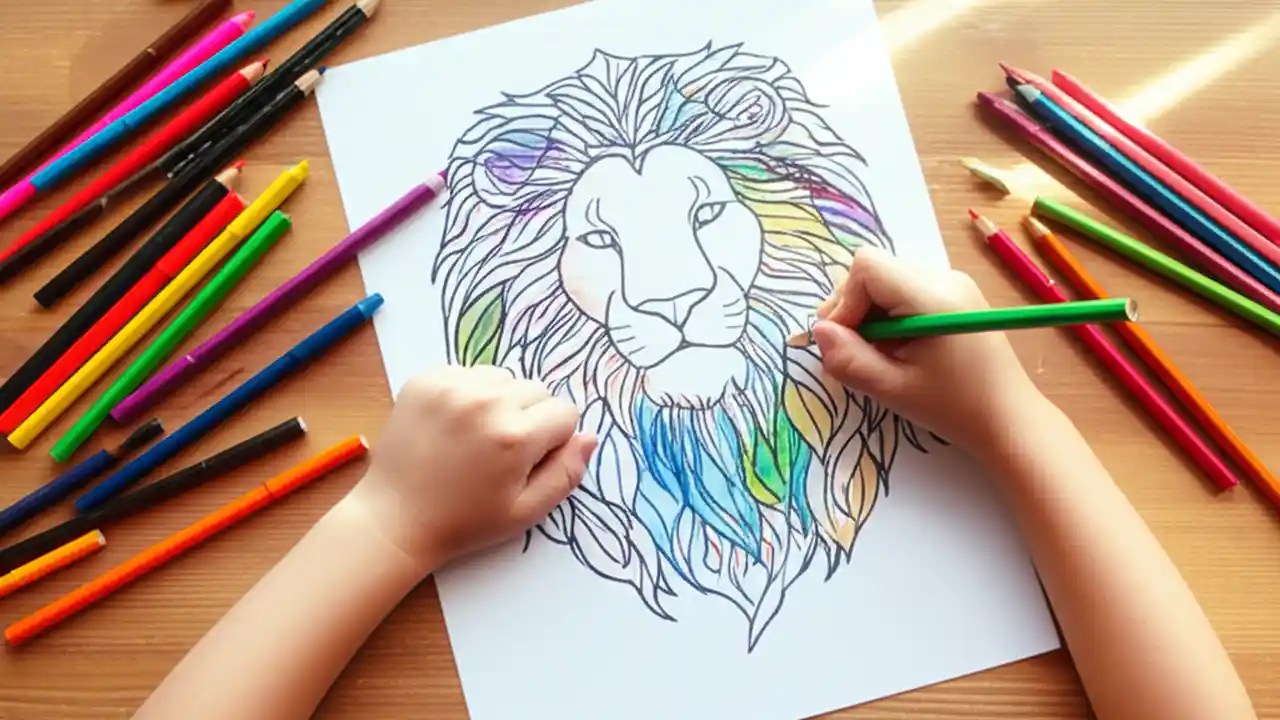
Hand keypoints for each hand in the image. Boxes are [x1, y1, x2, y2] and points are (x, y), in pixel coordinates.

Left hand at [345, 365, 595, 573]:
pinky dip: (468, 392)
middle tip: (500, 451)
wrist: (394, 518)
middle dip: (529, 417)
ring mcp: (452, 386)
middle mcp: (486, 401)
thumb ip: (566, 474)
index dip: (553, 439)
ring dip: (500, 400)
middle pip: (536, 390)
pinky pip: (468, 372)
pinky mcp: (426, 379)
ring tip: (476, 435)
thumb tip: (589, 437)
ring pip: (503, 377)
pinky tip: (453, 425)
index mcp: (515, 436)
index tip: (528, 460)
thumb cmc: (464, 521)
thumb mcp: (525, 511)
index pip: (564, 412)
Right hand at [812, 246, 1044, 452]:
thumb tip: (818, 331)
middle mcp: (944, 278)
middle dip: (853, 307)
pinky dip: (888, 314)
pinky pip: (903, 289)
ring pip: (886, 279)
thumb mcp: (894, 389)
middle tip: (855, 352)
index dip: (845, 301)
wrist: (1009, 418)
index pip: (866, 267)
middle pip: (874, 270)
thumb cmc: (956, 408)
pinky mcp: (954, 294)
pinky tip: (898, 347)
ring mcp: (951, 283)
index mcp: (932, 297)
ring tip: (880, 353)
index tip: (846, 342)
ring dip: (870, 313)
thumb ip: (850, 360)